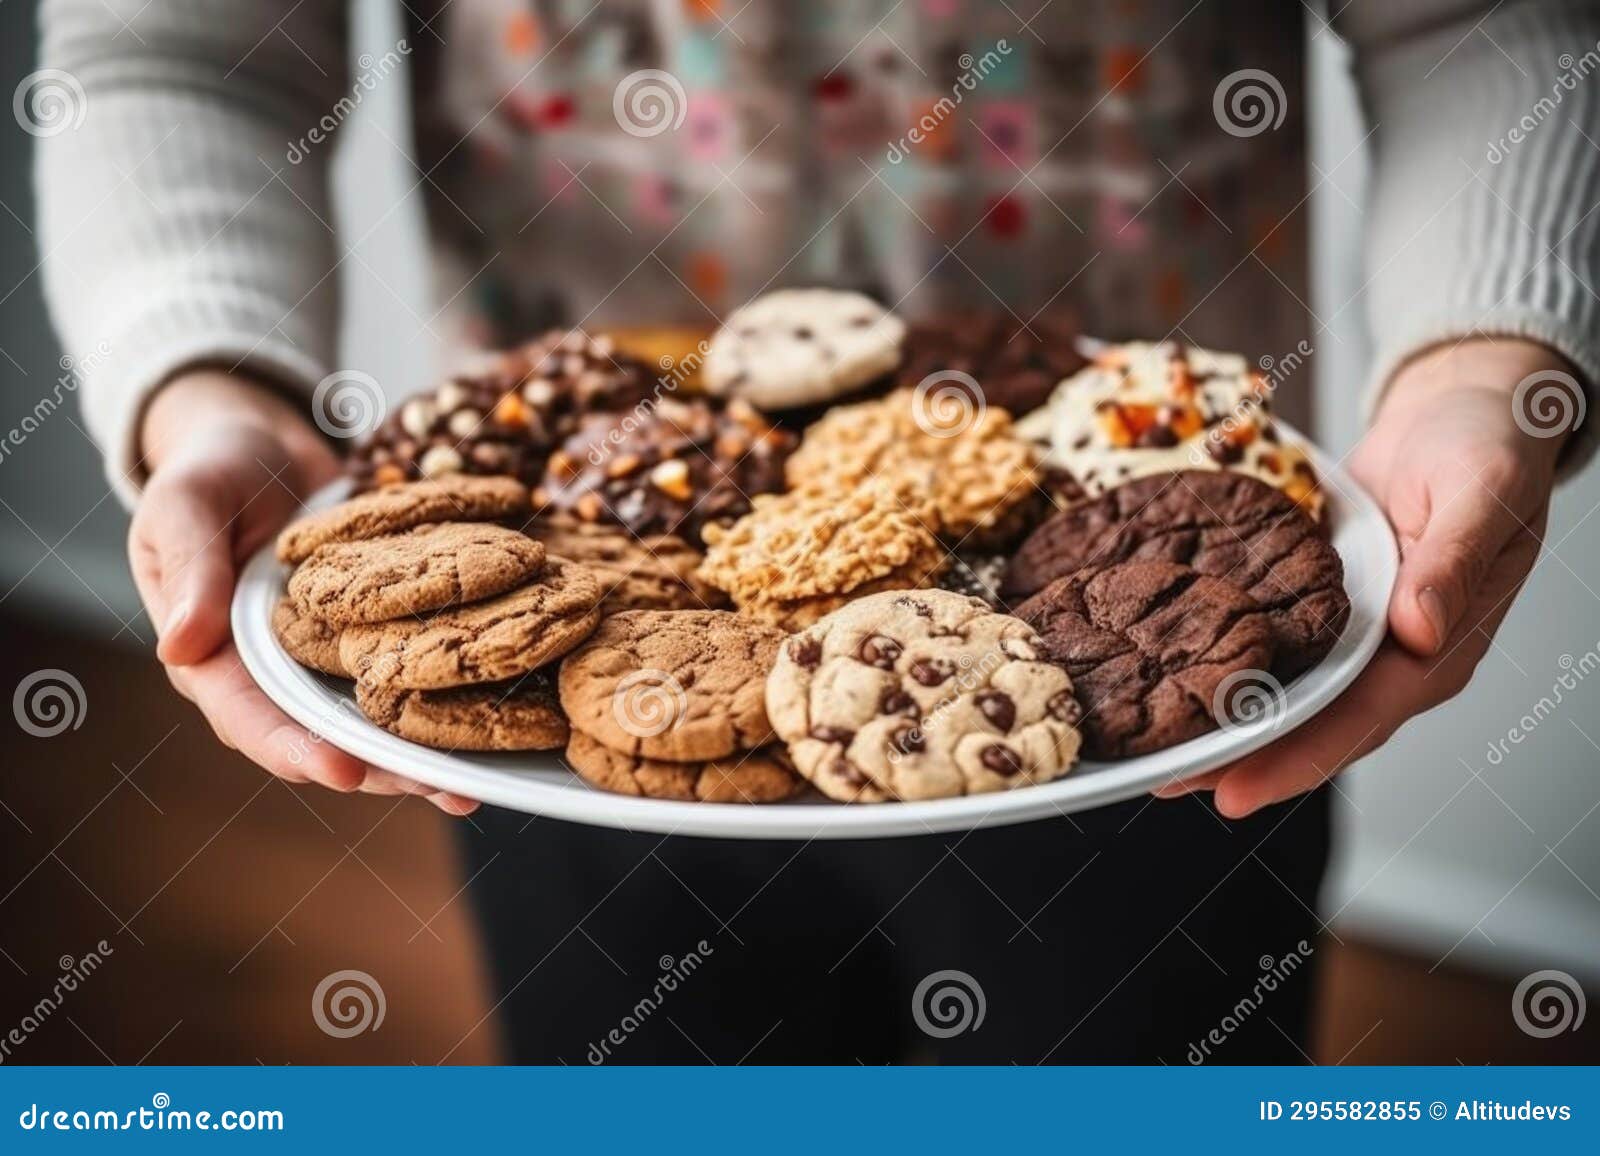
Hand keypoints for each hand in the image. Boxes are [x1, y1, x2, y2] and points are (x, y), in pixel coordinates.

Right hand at [130, 369, 478, 814]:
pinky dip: (445, 698)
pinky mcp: (370, 634)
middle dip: (380, 771)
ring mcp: (324, 660)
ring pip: (372, 721)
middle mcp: (273, 674)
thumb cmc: (209, 472)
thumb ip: (188, 571)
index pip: (252, 720)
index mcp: (215, 659)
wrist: (261, 441)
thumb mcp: (183, 508)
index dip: (298, 751)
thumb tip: (180, 646)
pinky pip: (405, 673)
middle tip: (437, 789)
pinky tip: (495, 721)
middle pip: (324, 739)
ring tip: (471, 782)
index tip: (345, 773)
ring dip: (420, 755)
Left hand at [1158, 338, 1575, 816]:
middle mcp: (1397, 655)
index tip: (1237, 790)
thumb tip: (1419, 631)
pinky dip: (1233, 665)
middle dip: (1246, 760)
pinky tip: (1180, 677)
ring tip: (1159, 754)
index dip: (1298, 757)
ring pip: (1290, 696)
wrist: (1460, 409)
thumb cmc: (1484, 447)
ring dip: (1230, 726)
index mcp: (1440, 645)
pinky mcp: (1328, 608)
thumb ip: (1452, 563)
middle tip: (1170, 783)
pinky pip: (1278, 648)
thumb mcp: (1480, 493)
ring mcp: (1361, 635)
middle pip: (1315, 724)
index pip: (1362, 718)